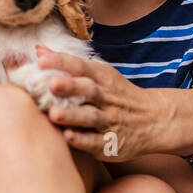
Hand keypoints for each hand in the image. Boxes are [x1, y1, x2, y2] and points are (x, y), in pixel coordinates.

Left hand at [35, 43, 182, 161]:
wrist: (155, 120)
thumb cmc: (117, 95)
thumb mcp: (99, 75)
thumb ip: (68, 64)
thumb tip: (38, 49)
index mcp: (103, 78)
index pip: (81, 66)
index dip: (62, 62)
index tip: (41, 59)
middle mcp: (106, 98)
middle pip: (88, 90)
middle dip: (69, 86)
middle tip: (50, 83)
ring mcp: (109, 121)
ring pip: (90, 117)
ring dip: (72, 116)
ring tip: (53, 114)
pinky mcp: (110, 143)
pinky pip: (96, 141)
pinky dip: (82, 140)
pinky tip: (68, 137)